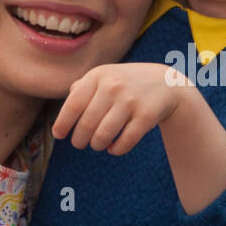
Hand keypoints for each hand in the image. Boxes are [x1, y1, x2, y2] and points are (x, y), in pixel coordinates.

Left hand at [54, 63, 195, 154]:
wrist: (166, 83)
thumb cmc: (126, 83)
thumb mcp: (105, 76)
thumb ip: (82, 89)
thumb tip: (63, 115)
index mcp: (98, 76)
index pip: (73, 105)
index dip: (63, 123)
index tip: (59, 135)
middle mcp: (113, 86)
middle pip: (86, 124)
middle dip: (79, 140)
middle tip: (79, 144)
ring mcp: (131, 101)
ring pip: (103, 135)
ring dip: (96, 145)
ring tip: (97, 145)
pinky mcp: (146, 116)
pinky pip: (124, 142)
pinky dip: (115, 150)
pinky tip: (113, 148)